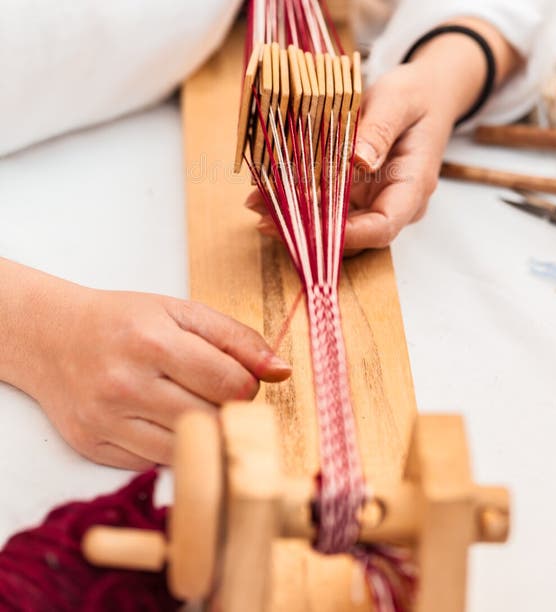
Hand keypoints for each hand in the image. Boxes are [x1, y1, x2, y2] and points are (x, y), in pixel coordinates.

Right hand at [20, 281, 290, 469]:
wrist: (53, 338)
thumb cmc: (123, 322)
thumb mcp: (181, 312)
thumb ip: (236, 338)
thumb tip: (282, 371)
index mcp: (153, 341)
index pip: (229, 383)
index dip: (247, 385)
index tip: (240, 379)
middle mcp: (126, 384)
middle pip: (211, 420)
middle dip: (227, 410)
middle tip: (217, 394)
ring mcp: (107, 420)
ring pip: (185, 449)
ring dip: (202, 433)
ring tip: (191, 406)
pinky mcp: (93, 447)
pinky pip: (153, 464)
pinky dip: (168, 448)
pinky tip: (160, 421)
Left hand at [246, 19, 517, 251]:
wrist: (423, 95)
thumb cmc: (416, 96)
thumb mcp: (399, 100)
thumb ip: (380, 128)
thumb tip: (358, 159)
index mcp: (413, 185)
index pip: (383, 227)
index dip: (347, 235)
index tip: (308, 226)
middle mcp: (393, 201)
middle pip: (353, 233)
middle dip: (308, 230)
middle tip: (265, 216)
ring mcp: (372, 198)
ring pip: (333, 223)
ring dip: (296, 216)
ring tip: (256, 202)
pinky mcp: (353, 190)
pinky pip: (325, 202)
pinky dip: (297, 198)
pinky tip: (266, 189)